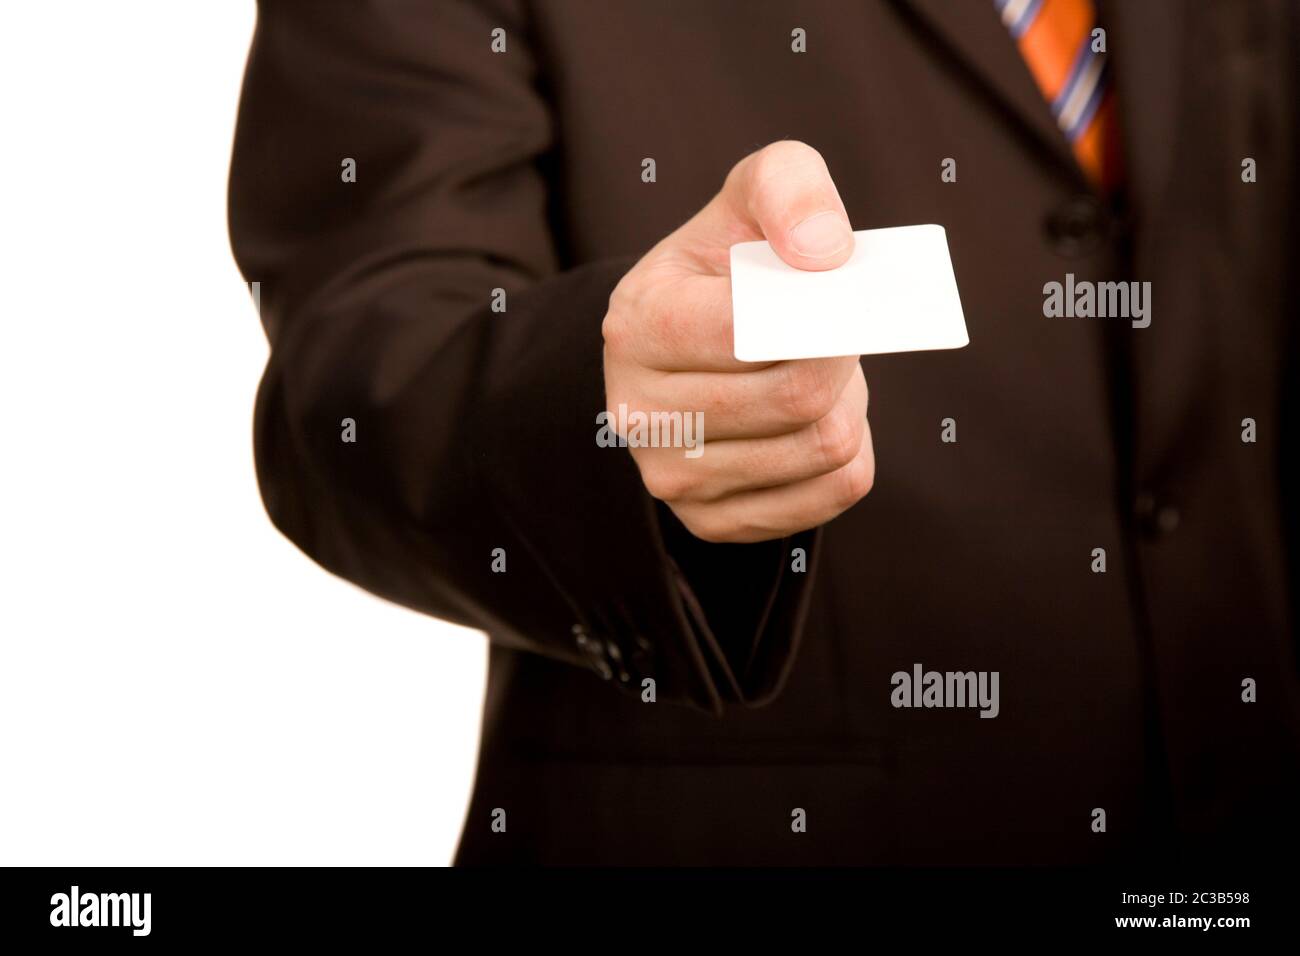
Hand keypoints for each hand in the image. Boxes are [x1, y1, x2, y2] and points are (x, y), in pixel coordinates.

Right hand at [602, 141, 872, 543]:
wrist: (691, 342)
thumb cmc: (731, 264)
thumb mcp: (753, 195)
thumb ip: (791, 189)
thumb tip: (825, 254)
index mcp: (636, 325)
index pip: (754, 332)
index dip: (825, 312)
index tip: (841, 293)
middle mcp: (638, 413)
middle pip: (799, 398)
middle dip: (843, 358)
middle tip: (840, 331)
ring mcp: (671, 477)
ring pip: (824, 448)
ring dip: (850, 404)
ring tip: (818, 371)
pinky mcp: (712, 521)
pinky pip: (833, 494)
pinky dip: (851, 452)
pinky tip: (815, 421)